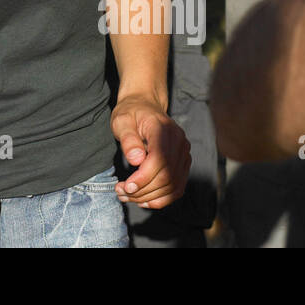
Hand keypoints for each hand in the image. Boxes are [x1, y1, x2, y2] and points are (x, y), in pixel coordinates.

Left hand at [110, 94, 190, 208]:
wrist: (144, 105)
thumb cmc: (131, 112)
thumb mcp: (121, 120)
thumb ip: (128, 138)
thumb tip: (136, 160)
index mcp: (164, 129)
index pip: (159, 160)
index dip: (143, 178)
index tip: (125, 187)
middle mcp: (179, 142)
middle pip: (167, 176)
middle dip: (143, 190)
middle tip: (121, 193)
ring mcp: (184, 153)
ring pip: (173, 185)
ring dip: (150, 197)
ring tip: (127, 196)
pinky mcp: (183, 162)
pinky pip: (177, 187)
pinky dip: (162, 198)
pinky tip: (144, 200)